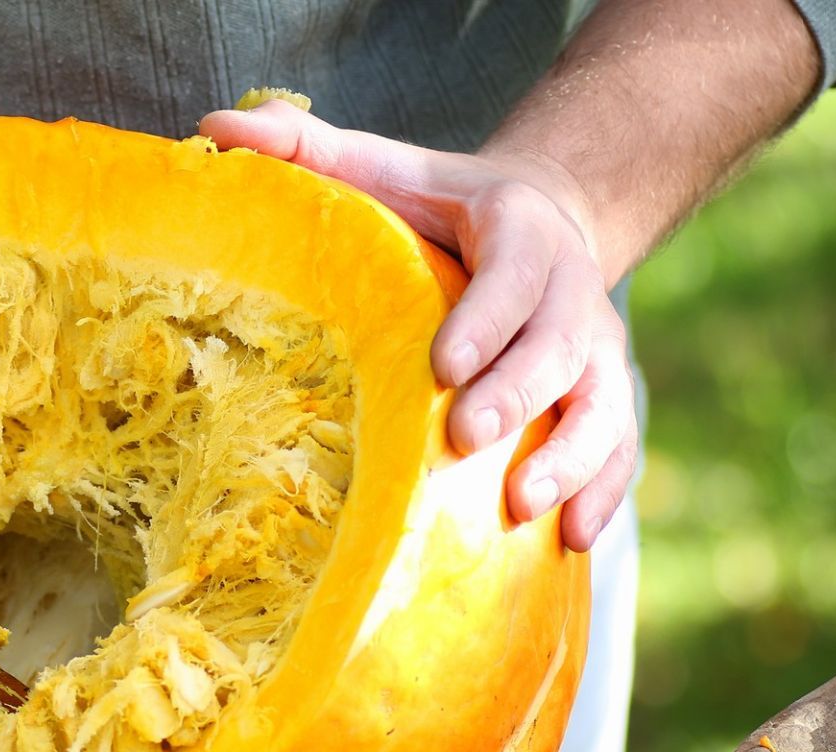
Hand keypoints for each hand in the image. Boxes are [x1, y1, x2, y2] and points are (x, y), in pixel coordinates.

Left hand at [201, 100, 636, 551]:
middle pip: (559, 348)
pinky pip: (619, 448)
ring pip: (602, 404)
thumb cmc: (438, 208)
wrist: (547, 218)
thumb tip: (216, 129)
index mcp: (519, 231)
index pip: (513, 274)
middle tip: (468, 441)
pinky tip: (572, 539)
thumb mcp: (384, 168)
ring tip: (525, 508)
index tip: (443, 364)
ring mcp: (597, 351)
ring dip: (571, 459)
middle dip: (518, 397)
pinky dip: (604, 493)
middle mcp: (573, 291)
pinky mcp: (606, 397)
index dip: (486, 319)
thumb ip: (307, 149)